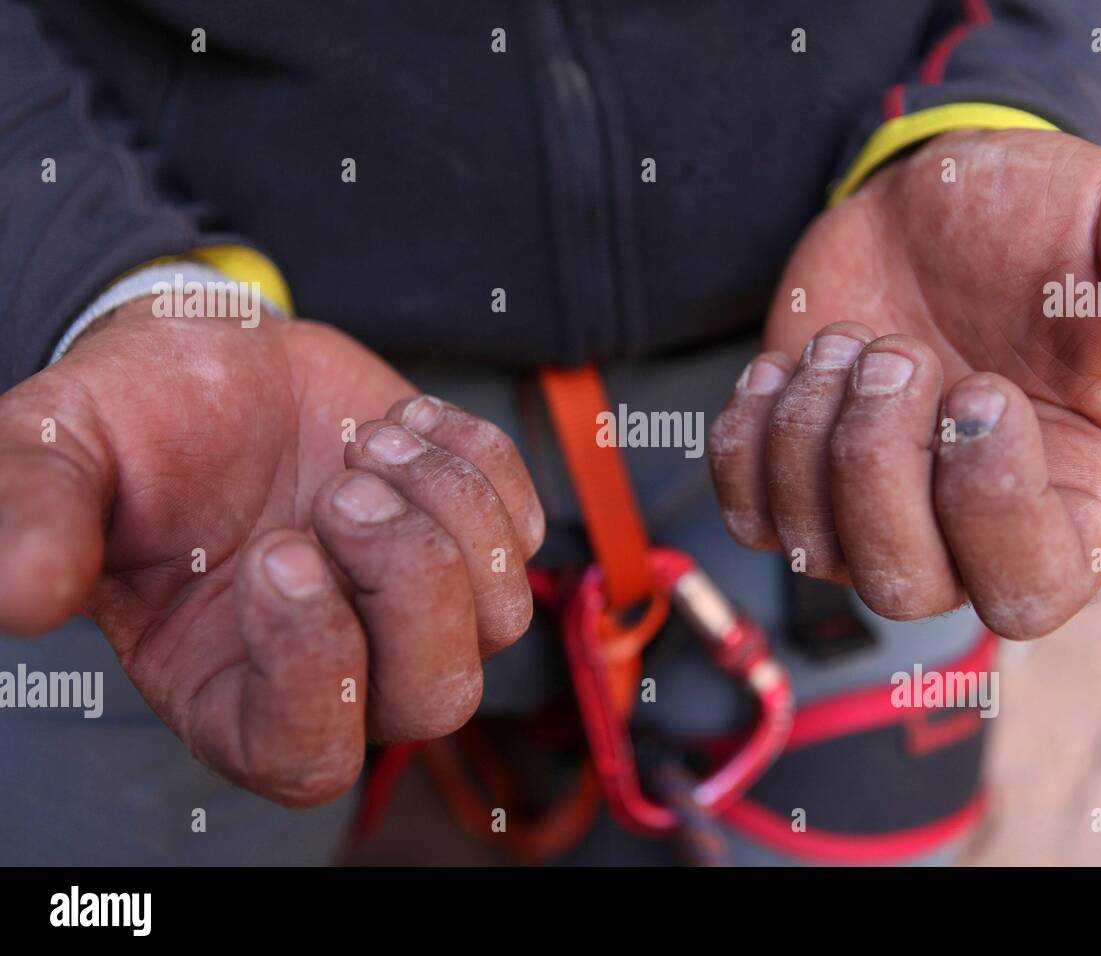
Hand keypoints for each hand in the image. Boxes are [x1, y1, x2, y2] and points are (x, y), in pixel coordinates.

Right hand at [0, 300, 543, 803]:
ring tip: (370, 444)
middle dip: (407, 579)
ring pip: (498, 621)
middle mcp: (340, 667)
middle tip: (342, 489)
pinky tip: (405, 425)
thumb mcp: (58, 449)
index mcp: (230, 687)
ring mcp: (413, 608)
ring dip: (448, 513)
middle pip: (436, 700)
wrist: (213, 355)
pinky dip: (479, 465)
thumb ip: (32, 516)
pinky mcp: (468, 539)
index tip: (278, 552)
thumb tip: (21, 595)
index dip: (316, 663)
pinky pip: (526, 532)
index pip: (310, 755)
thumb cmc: (136, 419)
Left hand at [710, 129, 1100, 638]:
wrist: (936, 198)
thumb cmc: (1048, 222)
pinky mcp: (795, 481)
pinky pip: (745, 515)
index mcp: (1074, 500)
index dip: (989, 505)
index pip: (1029, 593)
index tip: (981, 388)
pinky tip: (793, 362)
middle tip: (897, 352)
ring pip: (813, 550)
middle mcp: (967, 530)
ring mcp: (872, 513)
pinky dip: (749, 436)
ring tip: (851, 341)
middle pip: (903, 589)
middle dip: (879, 462)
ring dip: (811, 431)